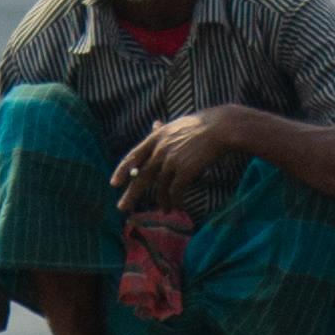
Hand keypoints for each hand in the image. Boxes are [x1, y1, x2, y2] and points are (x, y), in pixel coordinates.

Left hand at [113, 108, 246, 205]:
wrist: (220, 128)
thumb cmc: (201, 125)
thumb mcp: (177, 124)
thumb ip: (163, 129)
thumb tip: (154, 124)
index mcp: (156, 137)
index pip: (133, 156)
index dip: (122, 171)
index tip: (114, 184)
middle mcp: (160, 150)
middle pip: (141, 176)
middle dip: (131, 194)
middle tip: (122, 207)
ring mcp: (171, 160)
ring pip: (160, 187)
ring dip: (161, 201)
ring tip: (164, 210)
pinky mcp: (184, 171)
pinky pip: (175, 192)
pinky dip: (175, 201)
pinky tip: (177, 207)